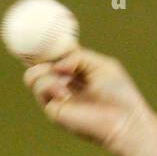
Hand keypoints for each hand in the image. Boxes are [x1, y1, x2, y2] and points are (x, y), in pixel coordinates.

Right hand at [22, 48, 154, 155]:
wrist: (125, 121)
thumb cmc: (120, 94)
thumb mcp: (101, 65)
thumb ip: (77, 56)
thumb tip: (55, 64)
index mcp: (76, 71)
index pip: (52, 55)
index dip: (43, 46)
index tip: (38, 34)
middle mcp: (64, 83)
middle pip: (36, 63)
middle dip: (36, 55)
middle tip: (46, 54)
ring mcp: (57, 97)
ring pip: (31, 76)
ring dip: (42, 70)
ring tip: (63, 78)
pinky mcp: (54, 111)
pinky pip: (39, 89)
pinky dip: (48, 84)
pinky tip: (64, 92)